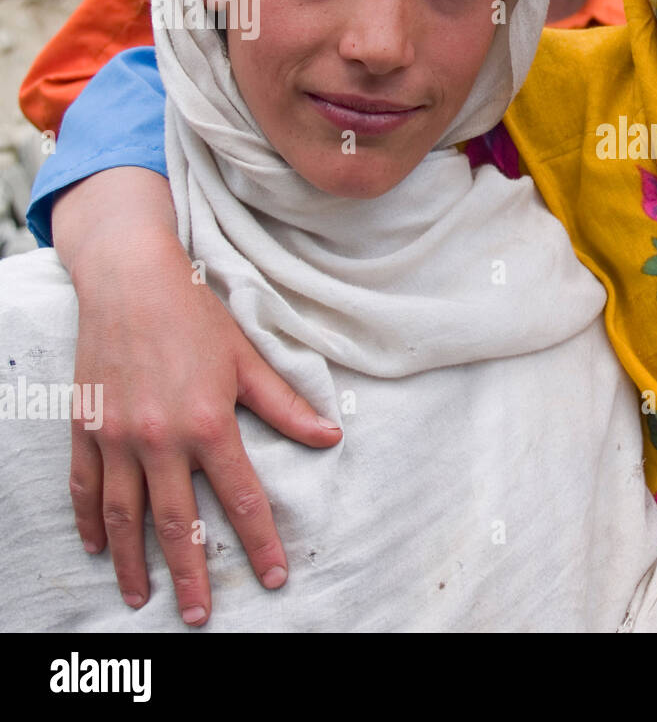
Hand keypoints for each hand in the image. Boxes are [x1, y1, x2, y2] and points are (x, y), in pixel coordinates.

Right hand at [55, 168, 341, 625]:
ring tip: (141, 599)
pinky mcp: (86, 428)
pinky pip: (84, 487)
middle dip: (191, 574)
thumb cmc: (196, 316)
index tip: (271, 576)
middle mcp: (160, 439)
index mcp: (209, 423)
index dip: (260, 540)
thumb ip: (286, 405)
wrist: (131, 281)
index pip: (240, 497)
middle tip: (198, 616)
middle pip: (176, 522)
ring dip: (132, 564)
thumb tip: (331, 437)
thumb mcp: (248, 360)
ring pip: (124, 517)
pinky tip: (95, 548)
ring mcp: (117, 437)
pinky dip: (89, 522)